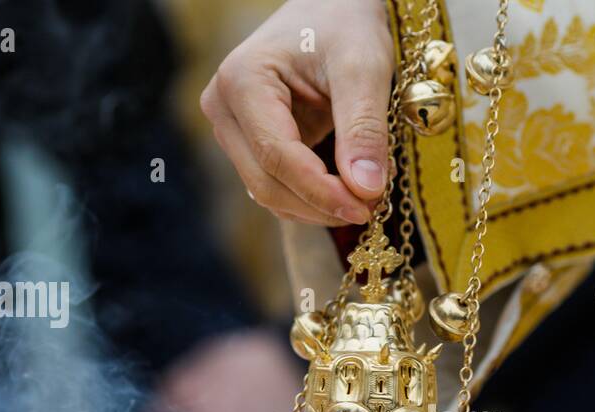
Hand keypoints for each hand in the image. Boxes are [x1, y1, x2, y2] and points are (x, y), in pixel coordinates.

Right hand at [200, 0, 392, 226]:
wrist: (331, 10)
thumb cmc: (345, 26)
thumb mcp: (363, 68)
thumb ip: (364, 128)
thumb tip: (366, 189)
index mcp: (241, 80)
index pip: (276, 156)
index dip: (321, 191)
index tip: (366, 207)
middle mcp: (223, 108)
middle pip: (266, 182)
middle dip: (319, 204)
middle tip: (371, 208)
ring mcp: (232, 129)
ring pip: (267, 192)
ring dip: (315, 207)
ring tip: (364, 197)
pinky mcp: (248, 143)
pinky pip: (276, 186)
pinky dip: (310, 198)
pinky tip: (346, 190)